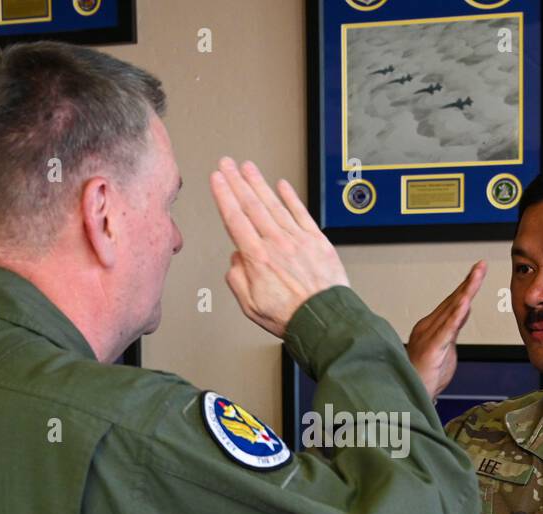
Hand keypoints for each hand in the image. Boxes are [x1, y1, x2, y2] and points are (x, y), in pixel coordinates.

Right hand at [209, 157, 349, 337]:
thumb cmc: (290, 316)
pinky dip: (291, 197)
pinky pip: (301, 213)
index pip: (235, 219)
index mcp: (258, 259)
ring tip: (248, 167)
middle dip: (237, 181)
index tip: (216, 179)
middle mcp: (277, 244)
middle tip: (227, 164)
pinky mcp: (317, 241)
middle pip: (252, 205)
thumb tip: (236, 260)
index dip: (224, 196)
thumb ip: (238, 280)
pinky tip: (282, 185)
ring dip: (259, 183)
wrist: (325, 321)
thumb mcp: (251, 306)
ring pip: (275, 205)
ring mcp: (298, 240)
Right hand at [407, 261, 487, 398]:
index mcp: (430, 326)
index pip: (452, 302)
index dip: (466, 285)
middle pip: (452, 300)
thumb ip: (453, 328)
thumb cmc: (425, 376)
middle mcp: (427, 327)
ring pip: (451, 310)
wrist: (409, 396)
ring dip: (466, 291)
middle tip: (481, 265)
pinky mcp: (432, 349)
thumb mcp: (445, 348)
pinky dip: (457, 314)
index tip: (478, 270)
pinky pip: (447, 329)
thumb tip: (464, 309)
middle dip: (469, 282)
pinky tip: (465, 302)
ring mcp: (428, 337)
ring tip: (477, 275)